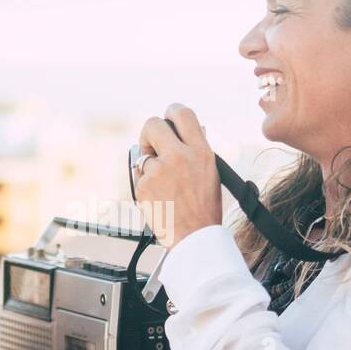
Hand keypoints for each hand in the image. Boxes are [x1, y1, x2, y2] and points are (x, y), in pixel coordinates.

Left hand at [133, 104, 222, 248]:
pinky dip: (145, 185)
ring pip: (143, 155)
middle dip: (149, 134)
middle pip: (153, 124)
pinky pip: (139, 176)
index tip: (167, 120)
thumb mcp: (210, 172)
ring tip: (164, 186)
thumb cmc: (204, 208)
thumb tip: (195, 128)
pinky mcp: (143, 185)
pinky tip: (158, 198)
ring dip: (149, 166)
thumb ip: (198, 149)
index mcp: (200, 150)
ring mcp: (159, 170)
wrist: (195, 237)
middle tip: (151, 147)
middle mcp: (179, 155)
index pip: (182, 113)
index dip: (171, 112)